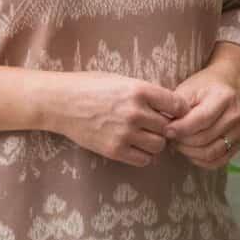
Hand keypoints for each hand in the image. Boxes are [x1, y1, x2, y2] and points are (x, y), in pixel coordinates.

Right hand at [51, 72, 189, 167]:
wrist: (61, 102)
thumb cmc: (89, 85)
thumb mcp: (119, 80)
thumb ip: (143, 92)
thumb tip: (167, 104)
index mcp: (138, 90)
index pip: (176, 104)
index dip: (178, 109)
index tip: (173, 111)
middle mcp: (135, 112)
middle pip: (168, 127)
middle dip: (164, 126)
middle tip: (154, 124)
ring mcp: (125, 133)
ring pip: (159, 146)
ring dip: (155, 141)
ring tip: (143, 135)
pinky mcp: (115, 150)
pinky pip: (143, 160)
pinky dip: (143, 154)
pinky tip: (134, 145)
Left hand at [162, 69, 239, 168]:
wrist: (223, 88)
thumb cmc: (201, 88)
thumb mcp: (188, 89)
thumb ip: (178, 108)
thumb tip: (166, 129)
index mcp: (224, 97)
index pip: (202, 119)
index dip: (182, 128)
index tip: (166, 131)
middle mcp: (236, 115)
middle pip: (206, 138)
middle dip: (183, 141)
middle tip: (169, 138)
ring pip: (211, 153)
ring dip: (190, 152)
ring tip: (177, 144)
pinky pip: (218, 162)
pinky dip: (200, 161)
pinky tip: (189, 152)